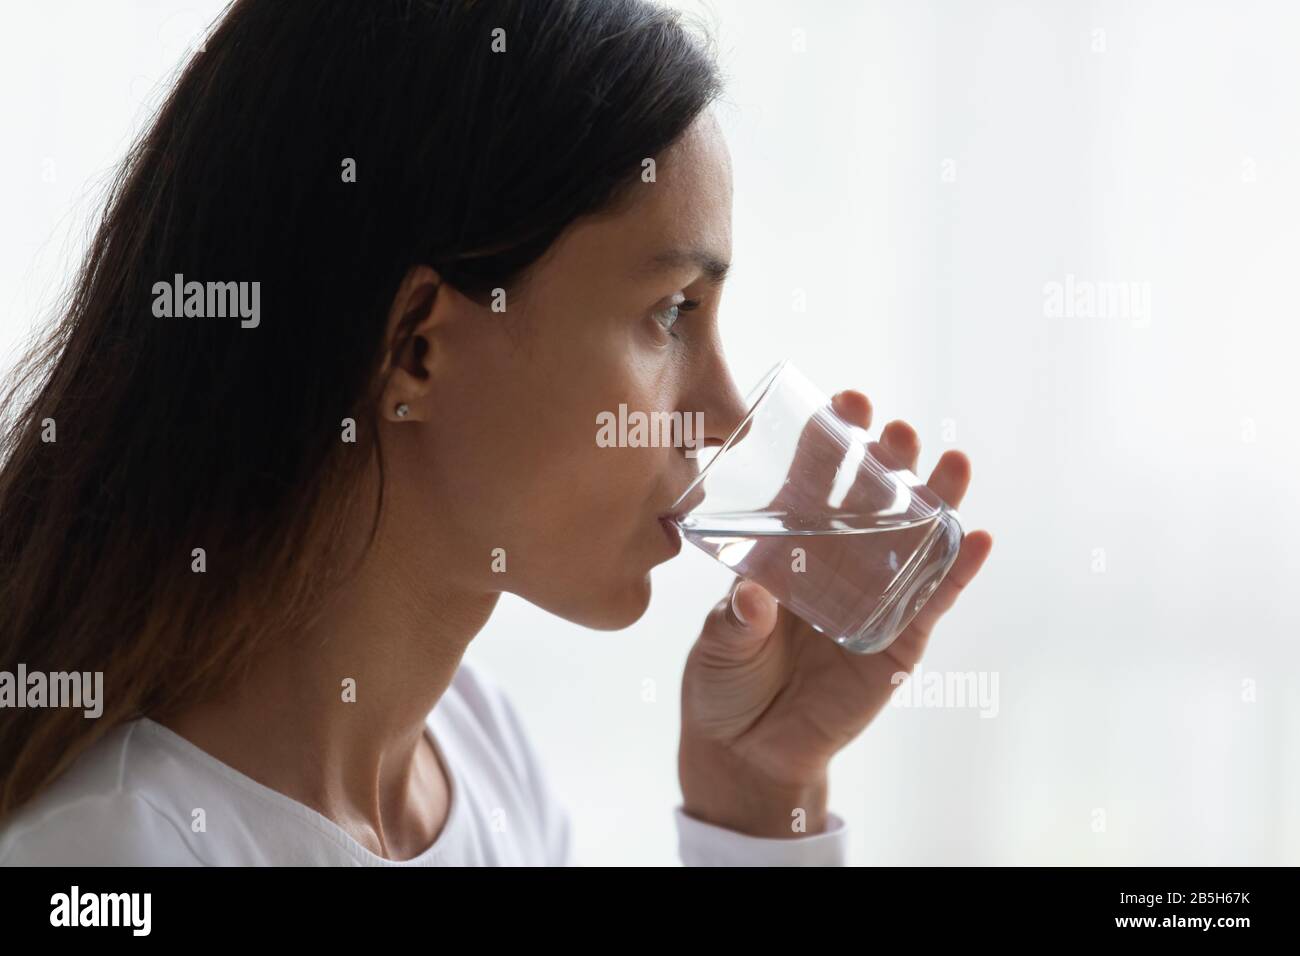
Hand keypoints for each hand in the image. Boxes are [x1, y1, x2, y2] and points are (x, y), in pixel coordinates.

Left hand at [678, 389, 992, 837]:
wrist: (747, 751)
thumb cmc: (724, 682)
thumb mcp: (717, 646)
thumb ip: (735, 621)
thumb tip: (754, 597)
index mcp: (788, 549)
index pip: (813, 484)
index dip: (829, 443)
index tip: (844, 402)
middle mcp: (835, 563)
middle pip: (870, 501)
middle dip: (887, 461)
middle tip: (897, 429)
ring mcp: (872, 598)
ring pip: (911, 540)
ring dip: (934, 501)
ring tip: (952, 463)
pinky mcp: (899, 641)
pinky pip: (932, 601)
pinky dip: (956, 571)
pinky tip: (977, 537)